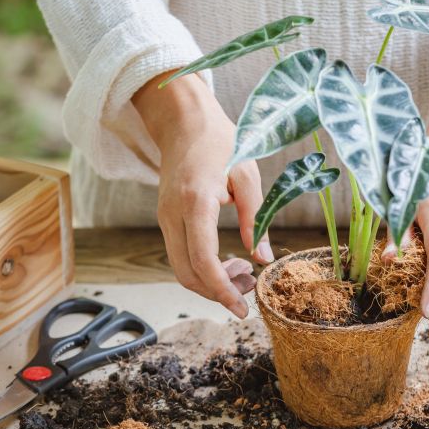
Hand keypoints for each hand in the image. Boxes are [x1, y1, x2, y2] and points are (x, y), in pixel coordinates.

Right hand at [134, 71, 271, 317]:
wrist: (183, 120)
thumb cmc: (221, 141)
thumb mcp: (247, 175)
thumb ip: (255, 219)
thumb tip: (264, 258)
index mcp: (195, 202)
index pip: (203, 261)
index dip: (222, 290)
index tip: (242, 308)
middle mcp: (172, 214)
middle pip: (187, 273)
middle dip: (217, 292)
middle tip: (249, 290)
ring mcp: (164, 217)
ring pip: (180, 268)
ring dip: (210, 281)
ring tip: (243, 273)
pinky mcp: (166, 217)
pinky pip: (179, 254)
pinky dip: (201, 266)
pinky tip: (228, 260)